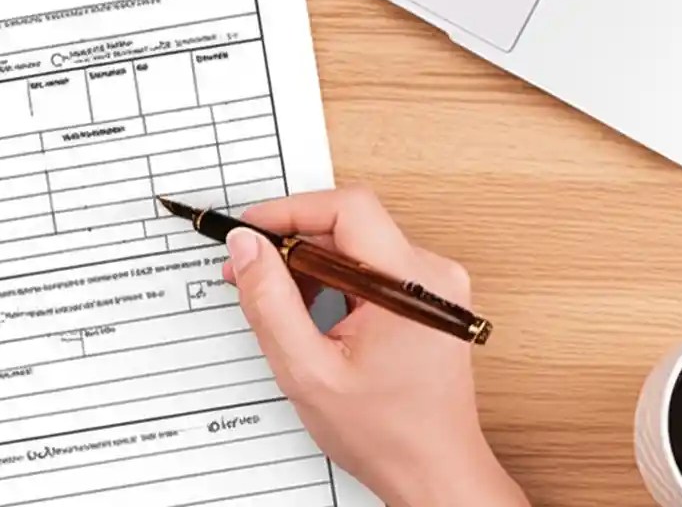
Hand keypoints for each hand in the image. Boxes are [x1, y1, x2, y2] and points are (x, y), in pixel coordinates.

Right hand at [223, 187, 527, 506]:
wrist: (435, 473)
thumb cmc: (387, 435)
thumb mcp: (308, 370)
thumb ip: (270, 302)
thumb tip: (246, 247)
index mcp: (410, 284)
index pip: (347, 208)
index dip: (290, 210)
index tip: (251, 229)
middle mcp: (431, 275)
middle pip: (348, 225)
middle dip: (290, 242)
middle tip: (248, 269)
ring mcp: (432, 287)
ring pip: (355, 247)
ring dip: (308, 265)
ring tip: (276, 301)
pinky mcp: (424, 299)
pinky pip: (368, 268)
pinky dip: (330, 281)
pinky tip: (307, 312)